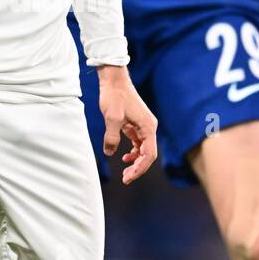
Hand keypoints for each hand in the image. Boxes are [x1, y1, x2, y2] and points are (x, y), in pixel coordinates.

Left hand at [96, 65, 157, 183]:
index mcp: (148, 127)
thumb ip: (111, 136)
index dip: (139, 169)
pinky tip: (124, 157)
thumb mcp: (111, 117)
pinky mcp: (136, 124)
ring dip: (135, 162)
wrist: (114, 80)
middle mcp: (149, 127)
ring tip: (125, 172)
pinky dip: (133, 152)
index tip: (128, 178)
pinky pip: (138, 143)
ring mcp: (143, 126)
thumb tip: (109, 152)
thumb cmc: (115, 96)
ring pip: (143, 150)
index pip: (149, 155)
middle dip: (138, 168)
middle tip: (125, 178)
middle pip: (148, 154)